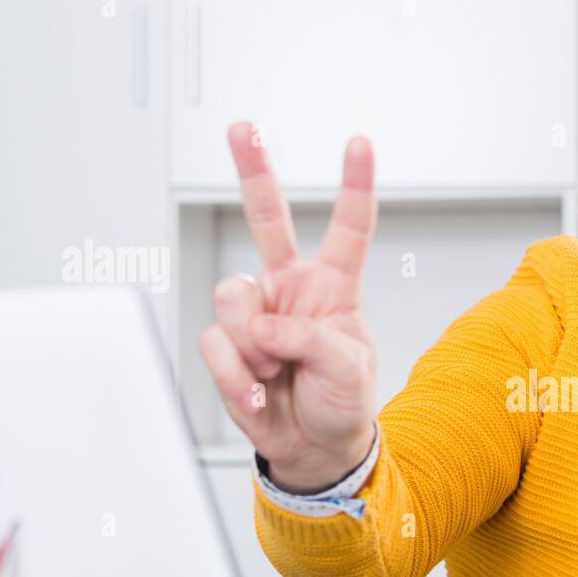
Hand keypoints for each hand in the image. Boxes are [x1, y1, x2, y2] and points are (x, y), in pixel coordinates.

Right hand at [199, 122, 377, 493]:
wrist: (312, 450)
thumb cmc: (342, 405)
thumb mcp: (350, 372)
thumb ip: (312, 341)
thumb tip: (265, 327)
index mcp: (333, 287)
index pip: (348, 228)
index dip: (354, 185)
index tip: (360, 143)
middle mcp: (289, 289)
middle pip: (267, 218)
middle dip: (253, 170)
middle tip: (242, 127)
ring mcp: (255, 314)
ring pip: (233, 295)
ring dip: (255, 343)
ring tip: (276, 372)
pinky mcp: (226, 343)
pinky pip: (217, 344)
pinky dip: (238, 376)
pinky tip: (259, 391)